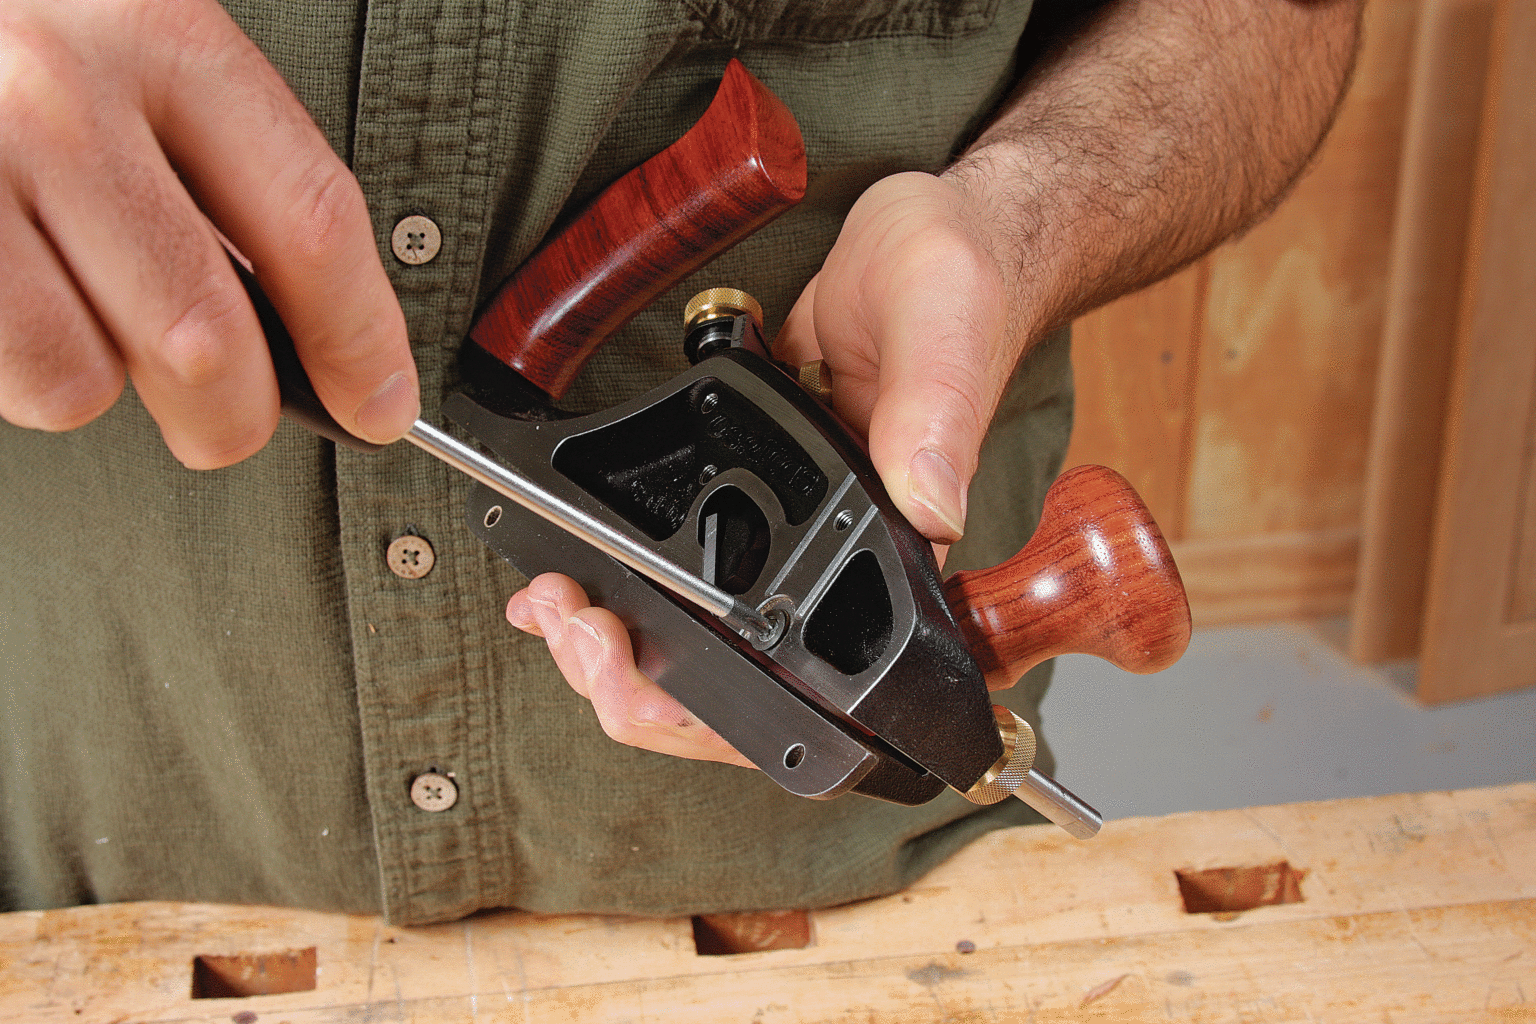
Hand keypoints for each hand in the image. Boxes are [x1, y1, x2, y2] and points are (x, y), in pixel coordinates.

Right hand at [0, 0, 416, 467]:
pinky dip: (20, 374)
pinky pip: (5, 375)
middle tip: (228, 419)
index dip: (360, 339)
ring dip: (101, 387)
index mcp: (157, 31)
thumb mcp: (132, 39)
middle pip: (206, 340)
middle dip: (235, 418)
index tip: (381, 402)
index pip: (309, 222)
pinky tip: (17, 305)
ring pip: (86, 381)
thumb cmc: (15, 29)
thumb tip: (309, 334)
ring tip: (80, 318)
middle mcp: (55, 93)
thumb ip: (218, 166)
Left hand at [508, 169, 1023, 765]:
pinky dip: (619, 576)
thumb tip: (927, 507)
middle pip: (746, 688)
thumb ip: (936, 413)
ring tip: (554, 611)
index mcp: (908, 555)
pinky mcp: (758, 493)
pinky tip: (563, 572)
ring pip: (705, 641)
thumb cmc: (968, 279)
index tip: (642, 684)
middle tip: (576, 633)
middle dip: (645, 688)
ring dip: (621, 647)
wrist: (940, 233)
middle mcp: (850, 563)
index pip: (835, 693)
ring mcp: (795, 535)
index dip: (732, 718)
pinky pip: (686, 562)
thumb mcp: (947, 326)